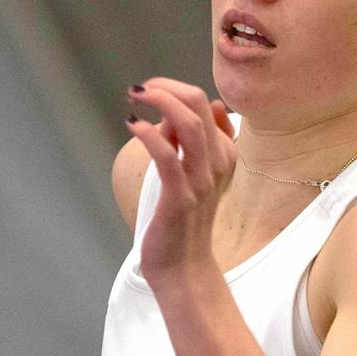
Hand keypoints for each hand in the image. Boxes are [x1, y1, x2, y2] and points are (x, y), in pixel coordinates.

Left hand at [125, 79, 237, 283]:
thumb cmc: (184, 221)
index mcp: (224, 154)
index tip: (150, 91)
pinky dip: (148, 134)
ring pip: (186, 123)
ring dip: (158, 101)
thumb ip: (196, 141)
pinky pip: (167, 154)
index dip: (173, 90)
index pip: (203, 103)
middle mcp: (218, 162)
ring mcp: (201, 180)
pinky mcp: (181, 196)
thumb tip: (197, 106)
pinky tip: (132, 125)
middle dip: (165, 87)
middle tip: (139, 89)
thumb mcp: (196, 174)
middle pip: (198, 104)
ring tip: (134, 97)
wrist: (185, 268)